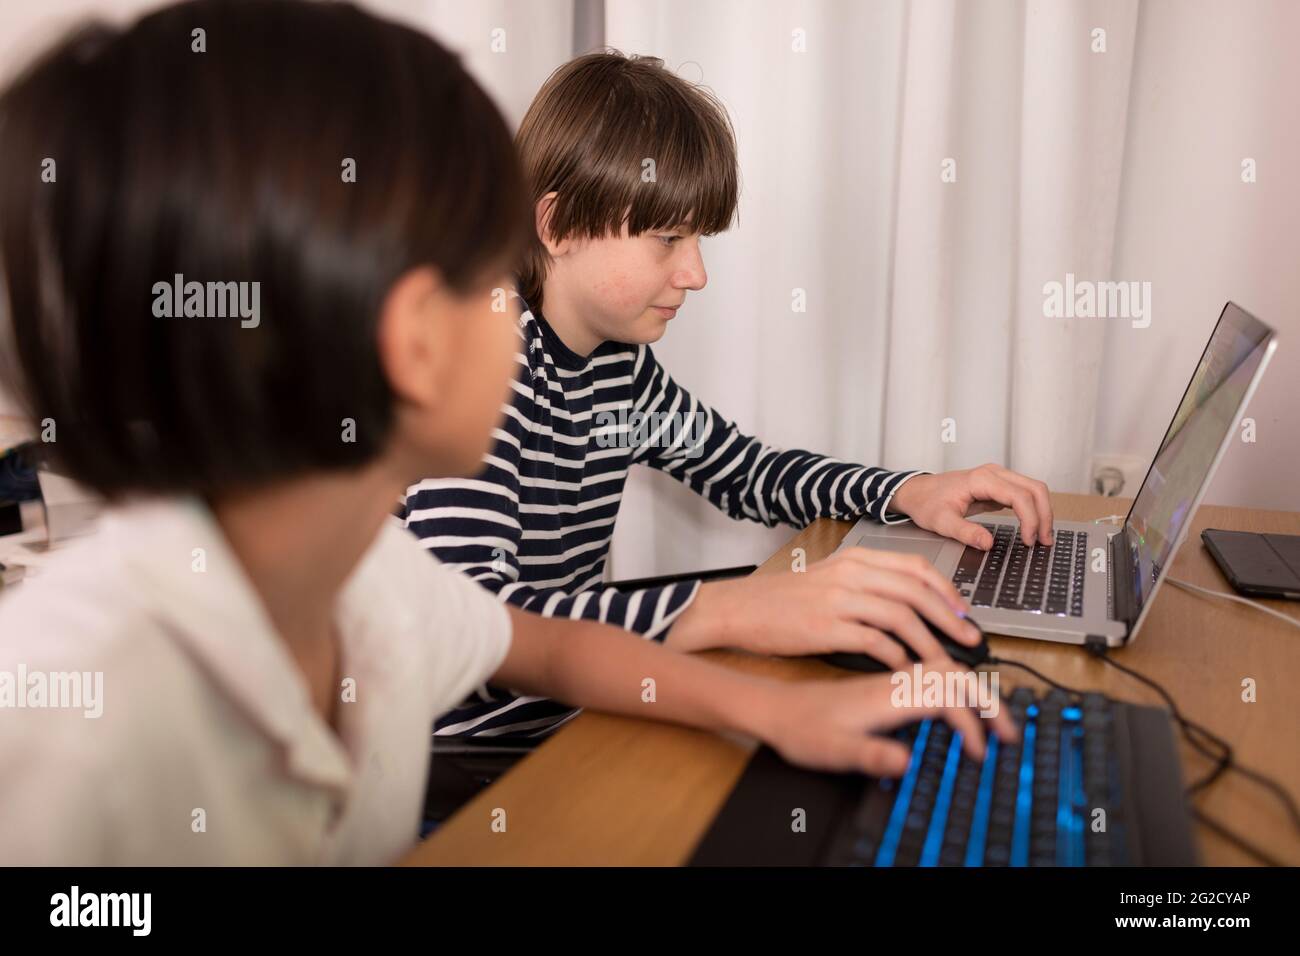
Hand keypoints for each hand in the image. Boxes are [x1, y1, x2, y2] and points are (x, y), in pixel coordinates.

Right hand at [666, 547, 982, 664]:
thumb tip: (908, 604)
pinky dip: (896, 657)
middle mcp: (850, 574)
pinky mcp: (826, 627)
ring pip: (901, 617)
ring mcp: (838, 599)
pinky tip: (904, 669)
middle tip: (969, 640)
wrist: (738, 609)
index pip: (915, 567)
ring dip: (929, 643)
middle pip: (916, 592)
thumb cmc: (782, 600)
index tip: (963, 612)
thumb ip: (865, 584)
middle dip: (950, 618)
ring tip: (943, 663)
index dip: (946, 590)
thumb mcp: (828, 578)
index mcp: (854, 559)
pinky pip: (874, 642)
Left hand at [755, 666, 1020, 775]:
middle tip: (1008, 729)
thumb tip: (906, 764)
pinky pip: (932, 669)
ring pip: (945, 668)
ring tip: (993, 713)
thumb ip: (871, 756)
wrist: (775, 708)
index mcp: (888, 694)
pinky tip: (958, 696)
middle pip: (955, 674)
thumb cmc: (802, 730)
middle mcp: (894, 679)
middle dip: (989, 699)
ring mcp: (891, 677)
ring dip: (975, 687)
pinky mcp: (887, 680)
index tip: (978, 752)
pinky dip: (956, 680)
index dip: (971, 724)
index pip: (947, 699)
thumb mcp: (835, 752)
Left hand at [889, 464, 1053, 548]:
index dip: (1030, 519)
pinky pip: (1024, 494)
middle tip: (1044, 541)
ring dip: (1042, 512)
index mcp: (982, 480)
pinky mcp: (998, 486)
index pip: (1020, 496)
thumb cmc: (927, 503)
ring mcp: (998, 477)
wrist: (917, 492)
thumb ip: (965, 533)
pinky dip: (1033, 510)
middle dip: (1044, 515)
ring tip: (1042, 537)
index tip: (1029, 541)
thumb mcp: (942, 522)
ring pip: (1033, 489)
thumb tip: (988, 543)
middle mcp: (994, 473)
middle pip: (1035, 488)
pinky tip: (1032, 528)